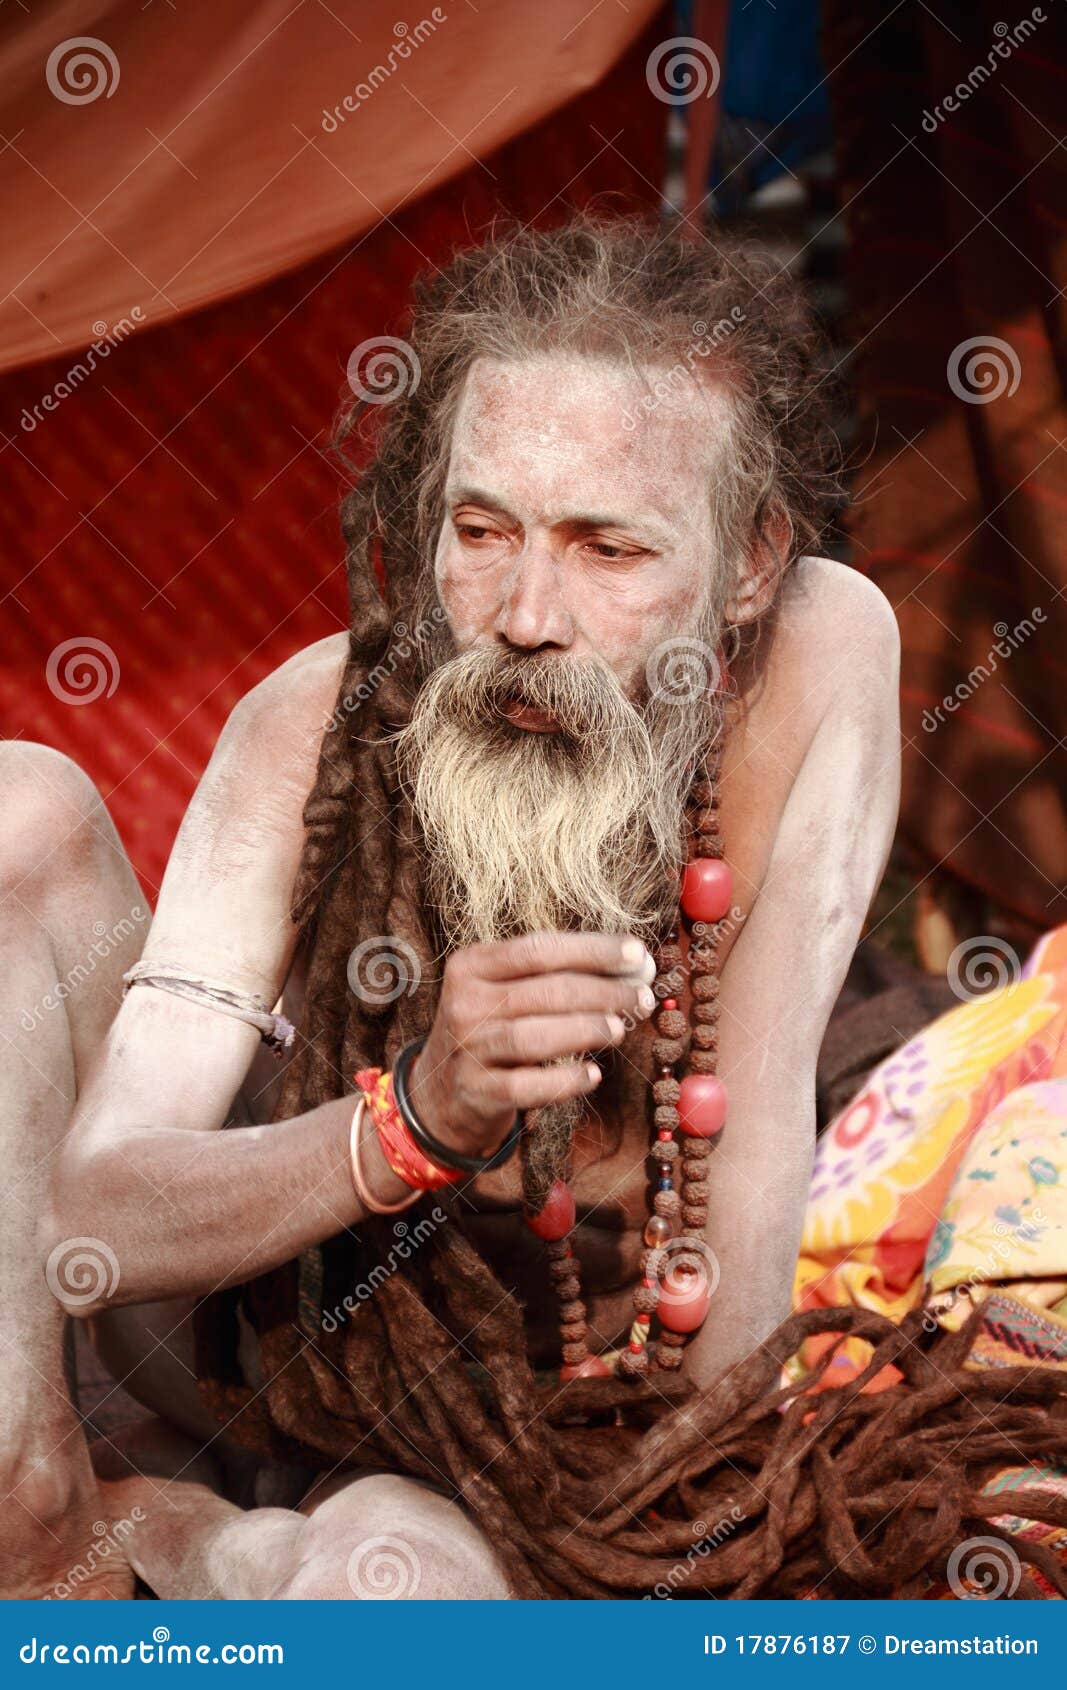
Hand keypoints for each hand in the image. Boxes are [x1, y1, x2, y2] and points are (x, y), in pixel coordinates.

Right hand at [408, 930, 657, 1159]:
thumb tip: (632, 968)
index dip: (592, 950)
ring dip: (586, 1031)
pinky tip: (592, 1075)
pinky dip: (565, 1081)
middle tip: (641, 997)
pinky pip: (527, 1086)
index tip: (636, 954)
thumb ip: (555, 975)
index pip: (539, 948)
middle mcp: (464, 1002)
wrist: (440, 1091)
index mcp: (472, 965)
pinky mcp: (476, 1090)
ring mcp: (467, 1048)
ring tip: (620, 1030)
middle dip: (603, 992)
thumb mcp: (504, 991)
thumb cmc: (492, 1029)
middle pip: (545, 991)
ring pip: (534, 1036)